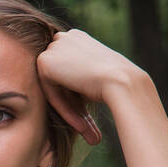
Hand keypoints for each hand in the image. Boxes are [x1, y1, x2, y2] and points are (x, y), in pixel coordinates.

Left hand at [36, 29, 146, 145]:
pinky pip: (48, 92)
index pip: (67, 71)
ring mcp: (54, 47)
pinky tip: (80, 123)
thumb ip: (78, 79)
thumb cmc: (116, 82)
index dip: (74, 95)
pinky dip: (62, 108)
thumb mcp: (95, 77)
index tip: (86, 115)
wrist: (122, 81)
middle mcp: (65, 38)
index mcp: (77, 38)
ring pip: (53, 87)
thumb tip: (67, 92)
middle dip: (69, 103)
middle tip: (85, 127)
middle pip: (58, 79)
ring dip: (67, 108)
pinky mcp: (44, 62)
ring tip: (85, 129)